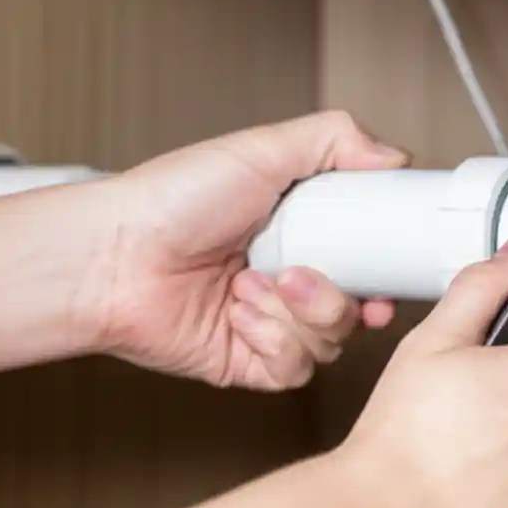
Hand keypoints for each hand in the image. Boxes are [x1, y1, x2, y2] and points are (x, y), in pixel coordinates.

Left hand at [90, 111, 408, 390]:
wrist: (113, 256)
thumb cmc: (172, 200)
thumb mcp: (261, 149)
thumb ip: (335, 138)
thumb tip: (394, 155)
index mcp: (302, 229)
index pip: (369, 254)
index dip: (388, 265)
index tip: (393, 264)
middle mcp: (290, 278)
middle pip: (361, 304)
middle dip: (347, 297)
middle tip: (309, 278)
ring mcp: (271, 323)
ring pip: (334, 340)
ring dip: (301, 313)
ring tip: (256, 284)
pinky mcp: (251, 363)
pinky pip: (297, 369)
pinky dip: (275, 341)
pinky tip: (240, 313)